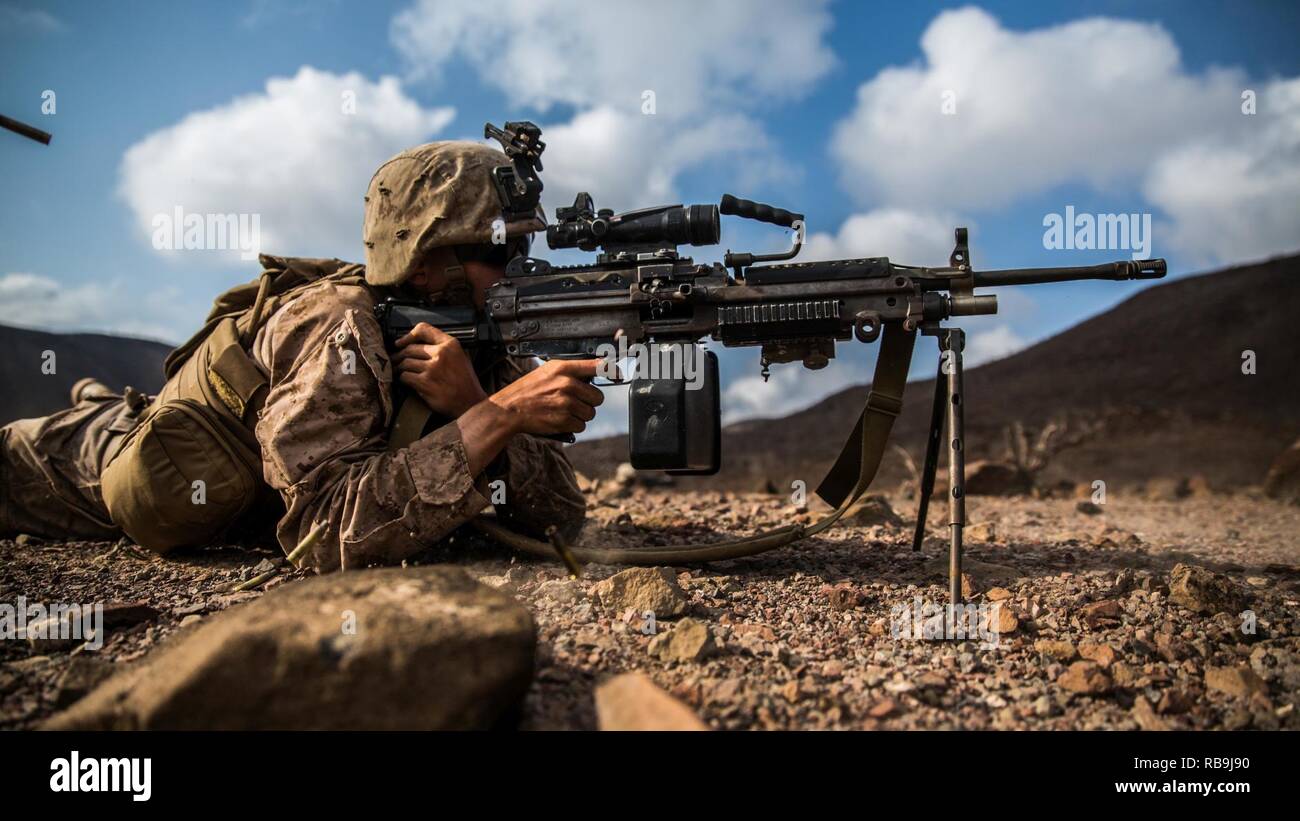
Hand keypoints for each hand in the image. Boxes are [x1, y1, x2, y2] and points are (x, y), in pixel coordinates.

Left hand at [393, 322, 486, 417]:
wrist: (471, 404)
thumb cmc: (465, 383)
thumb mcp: (461, 357)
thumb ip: (443, 347)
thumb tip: (418, 343)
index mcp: (451, 344)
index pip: (423, 329)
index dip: (407, 336)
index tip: (400, 343)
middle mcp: (442, 353)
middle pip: (410, 348)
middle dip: (400, 355)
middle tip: (396, 361)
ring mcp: (433, 368)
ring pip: (405, 363)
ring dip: (400, 369)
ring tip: (399, 372)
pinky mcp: (426, 383)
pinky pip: (405, 377)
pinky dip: (403, 379)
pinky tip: (406, 382)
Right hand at [488, 359, 604, 435]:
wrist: (510, 409)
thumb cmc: (528, 390)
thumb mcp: (547, 371)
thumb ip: (570, 370)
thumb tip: (594, 370)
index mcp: (563, 369)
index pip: (596, 366)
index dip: (611, 370)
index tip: (618, 374)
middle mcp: (566, 384)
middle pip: (597, 396)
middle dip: (588, 402)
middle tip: (574, 402)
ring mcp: (565, 403)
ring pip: (590, 413)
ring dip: (581, 415)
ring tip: (564, 411)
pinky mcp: (563, 420)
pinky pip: (581, 425)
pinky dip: (573, 426)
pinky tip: (560, 419)